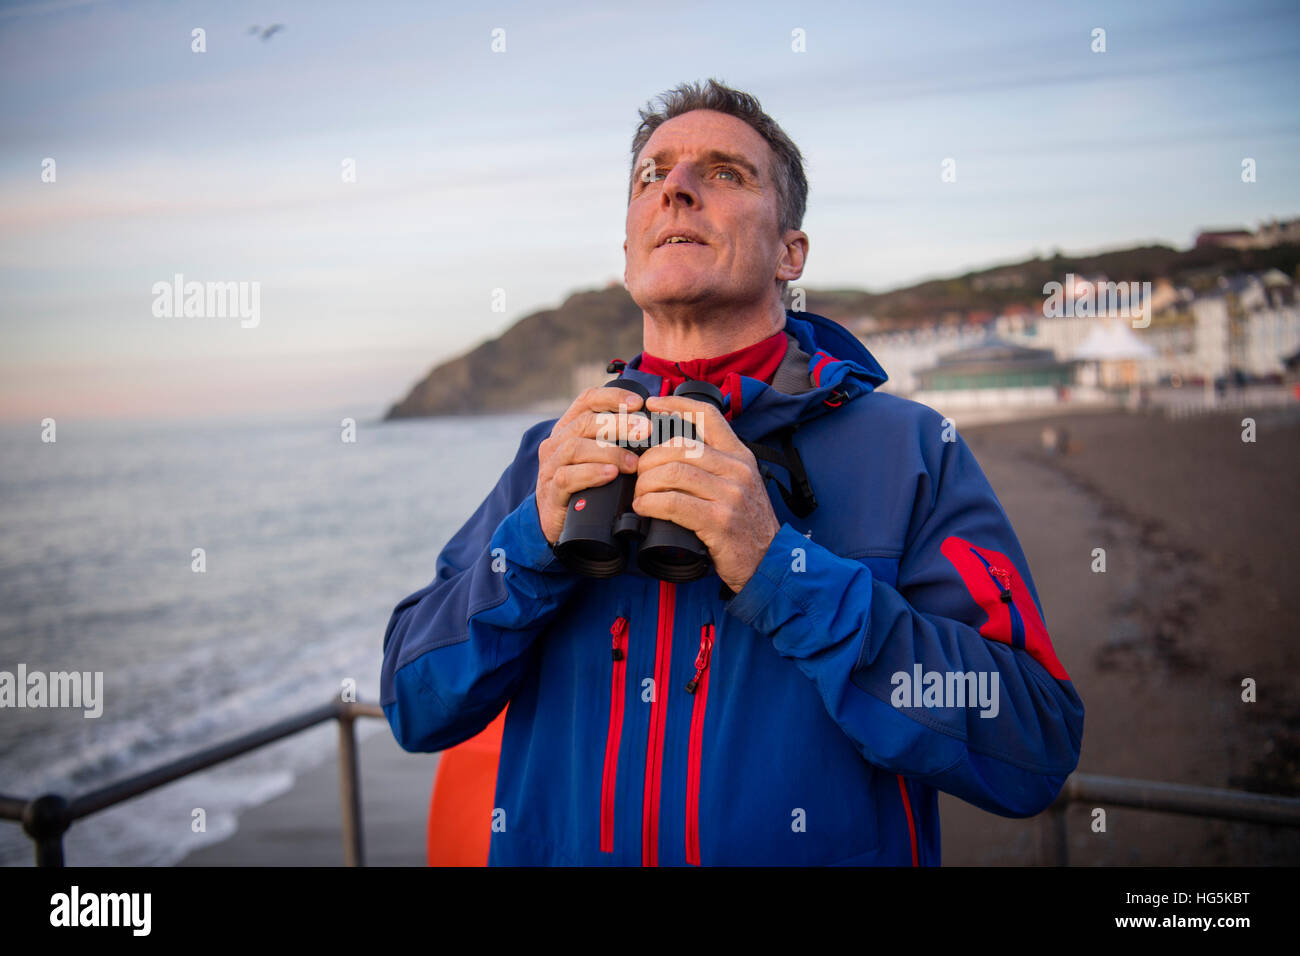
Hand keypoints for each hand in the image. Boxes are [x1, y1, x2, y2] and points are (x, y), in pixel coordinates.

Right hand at [535, 387, 649, 544]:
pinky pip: (567, 477)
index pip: (587, 400)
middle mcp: (556, 443)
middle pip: (585, 423)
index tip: (639, 402)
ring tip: (633, 463)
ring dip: (609, 452)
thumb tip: (654, 430)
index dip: (613, 397)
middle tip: (646, 430)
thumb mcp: (599, 458)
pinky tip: (611, 475)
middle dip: (619, 424)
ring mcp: (550, 467)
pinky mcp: (551, 492)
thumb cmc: (587, 485)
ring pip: (575, 448)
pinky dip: (591, 474)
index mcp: (569, 428)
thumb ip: (617, 441)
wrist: (560, 522)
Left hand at [631, 395, 779, 593]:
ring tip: (639, 495)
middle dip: (649, 460)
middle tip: (637, 476)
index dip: (676, 404)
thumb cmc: (745, 525)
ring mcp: (730, 494)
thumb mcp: (739, 485)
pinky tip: (643, 508)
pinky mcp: (720, 520)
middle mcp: (737, 469)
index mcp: (740, 455)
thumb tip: (672, 453)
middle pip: (680, 446)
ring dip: (646, 484)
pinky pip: (674, 503)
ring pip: (674, 473)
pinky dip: (650, 504)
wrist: (768, 562)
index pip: (708, 415)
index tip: (652, 404)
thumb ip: (715, 466)